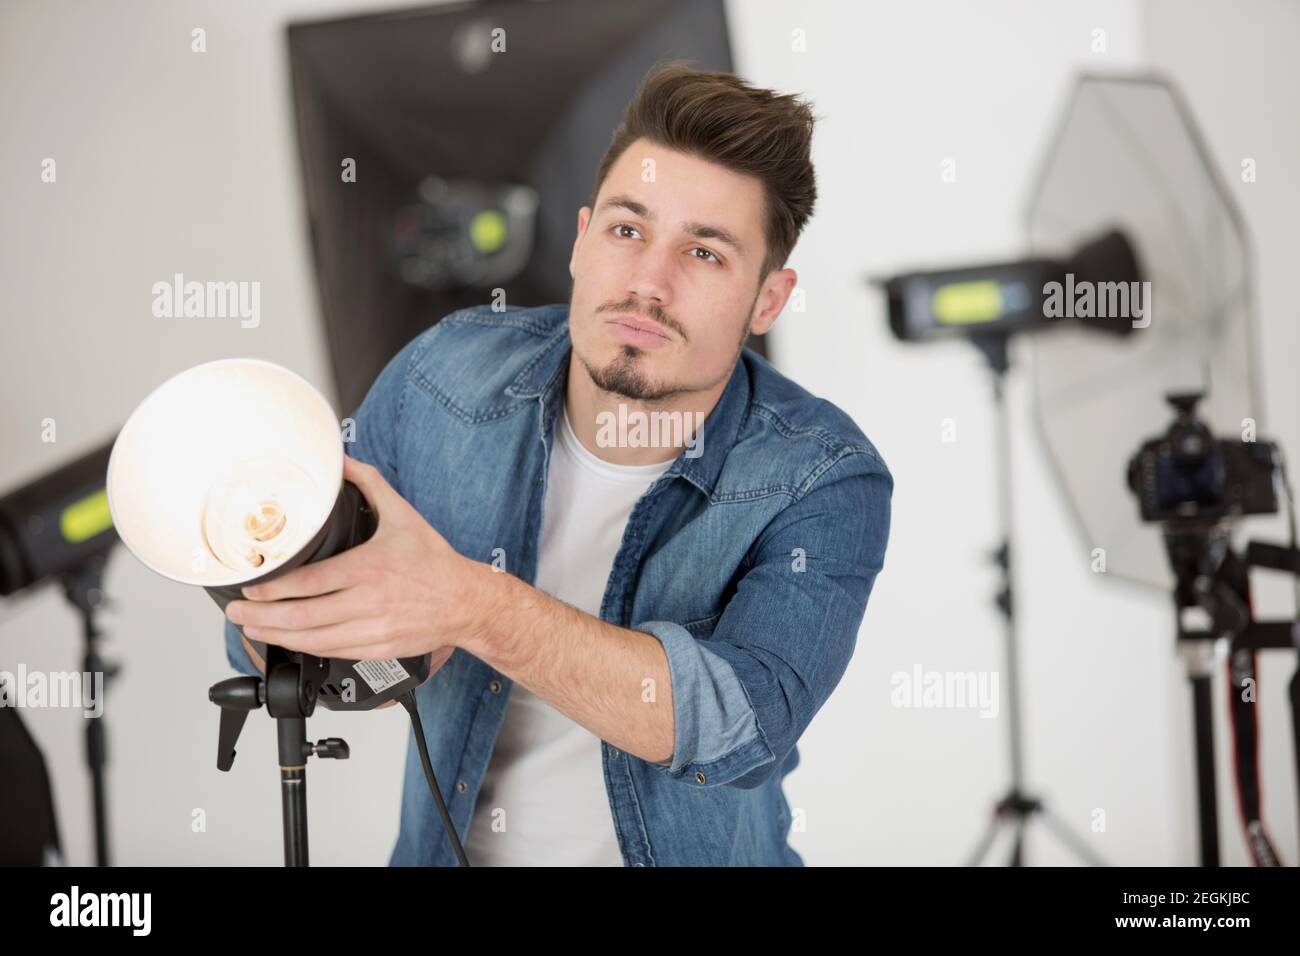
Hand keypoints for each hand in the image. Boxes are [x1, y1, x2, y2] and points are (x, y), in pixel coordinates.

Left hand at [224, 456, 484, 669]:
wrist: (466, 601)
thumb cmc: (435, 561)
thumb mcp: (403, 515)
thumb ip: (370, 484)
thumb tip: (343, 460)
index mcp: (371, 567)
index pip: (310, 582)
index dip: (273, 589)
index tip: (250, 586)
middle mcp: (369, 601)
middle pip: (303, 616)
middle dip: (262, 616)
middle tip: (238, 612)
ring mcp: (373, 629)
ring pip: (313, 639)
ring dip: (277, 636)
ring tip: (252, 629)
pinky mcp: (377, 648)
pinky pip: (332, 653)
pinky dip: (305, 648)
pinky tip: (288, 641)